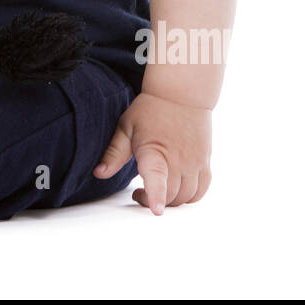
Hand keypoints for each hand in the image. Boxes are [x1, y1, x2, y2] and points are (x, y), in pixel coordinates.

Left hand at [93, 92, 211, 214]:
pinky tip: (178, 189)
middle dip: (152, 200)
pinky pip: (201, 190)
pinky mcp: (205, 162)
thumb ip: (114, 153)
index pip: (157, 178)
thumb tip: (98, 173)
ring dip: (171, 200)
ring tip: (158, 188)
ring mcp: (194, 162)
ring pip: (185, 197)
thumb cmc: (150, 110)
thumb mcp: (126, 127)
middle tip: (140, 191)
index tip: (156, 211)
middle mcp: (177, 160)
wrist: (181, 93)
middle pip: (169, 196)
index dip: (156, 196)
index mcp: (154, 152)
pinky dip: (190, 196)